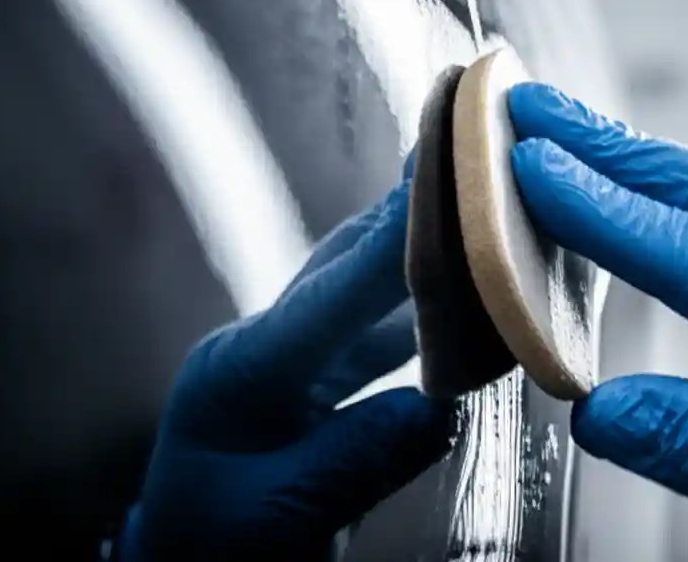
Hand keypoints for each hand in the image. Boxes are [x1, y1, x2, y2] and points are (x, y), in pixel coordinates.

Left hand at [120, 180, 450, 559]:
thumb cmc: (212, 554)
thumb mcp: (278, 518)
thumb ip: (356, 460)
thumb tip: (439, 409)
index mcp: (238, 371)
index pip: (329, 295)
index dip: (392, 241)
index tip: (442, 183)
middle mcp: (261, 350)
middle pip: (342, 269)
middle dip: (405, 221)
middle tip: (465, 165)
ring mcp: (286, 366)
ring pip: (362, 297)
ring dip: (418, 262)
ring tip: (475, 219)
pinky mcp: (311, 388)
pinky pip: (375, 341)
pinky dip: (421, 321)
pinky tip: (463, 305)